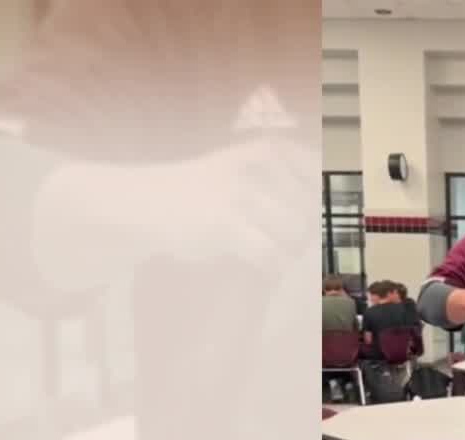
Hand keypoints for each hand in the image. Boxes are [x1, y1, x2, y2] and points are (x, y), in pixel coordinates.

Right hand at [36, 136, 314, 275]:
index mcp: (265, 149)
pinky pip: (269, 254)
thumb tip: (322, 215)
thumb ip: (282, 181)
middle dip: (299, 234)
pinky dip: (268, 265)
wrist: (142, 203)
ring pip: (293, 236)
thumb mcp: (242, 170)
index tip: (301, 214)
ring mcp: (239, 195)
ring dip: (284, 251)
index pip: (317, 176)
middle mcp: (255, 167)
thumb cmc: (199, 191)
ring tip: (263, 248)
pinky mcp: (225, 225)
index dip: (316, 202)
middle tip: (278, 240)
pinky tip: (255, 262)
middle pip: (309, 213)